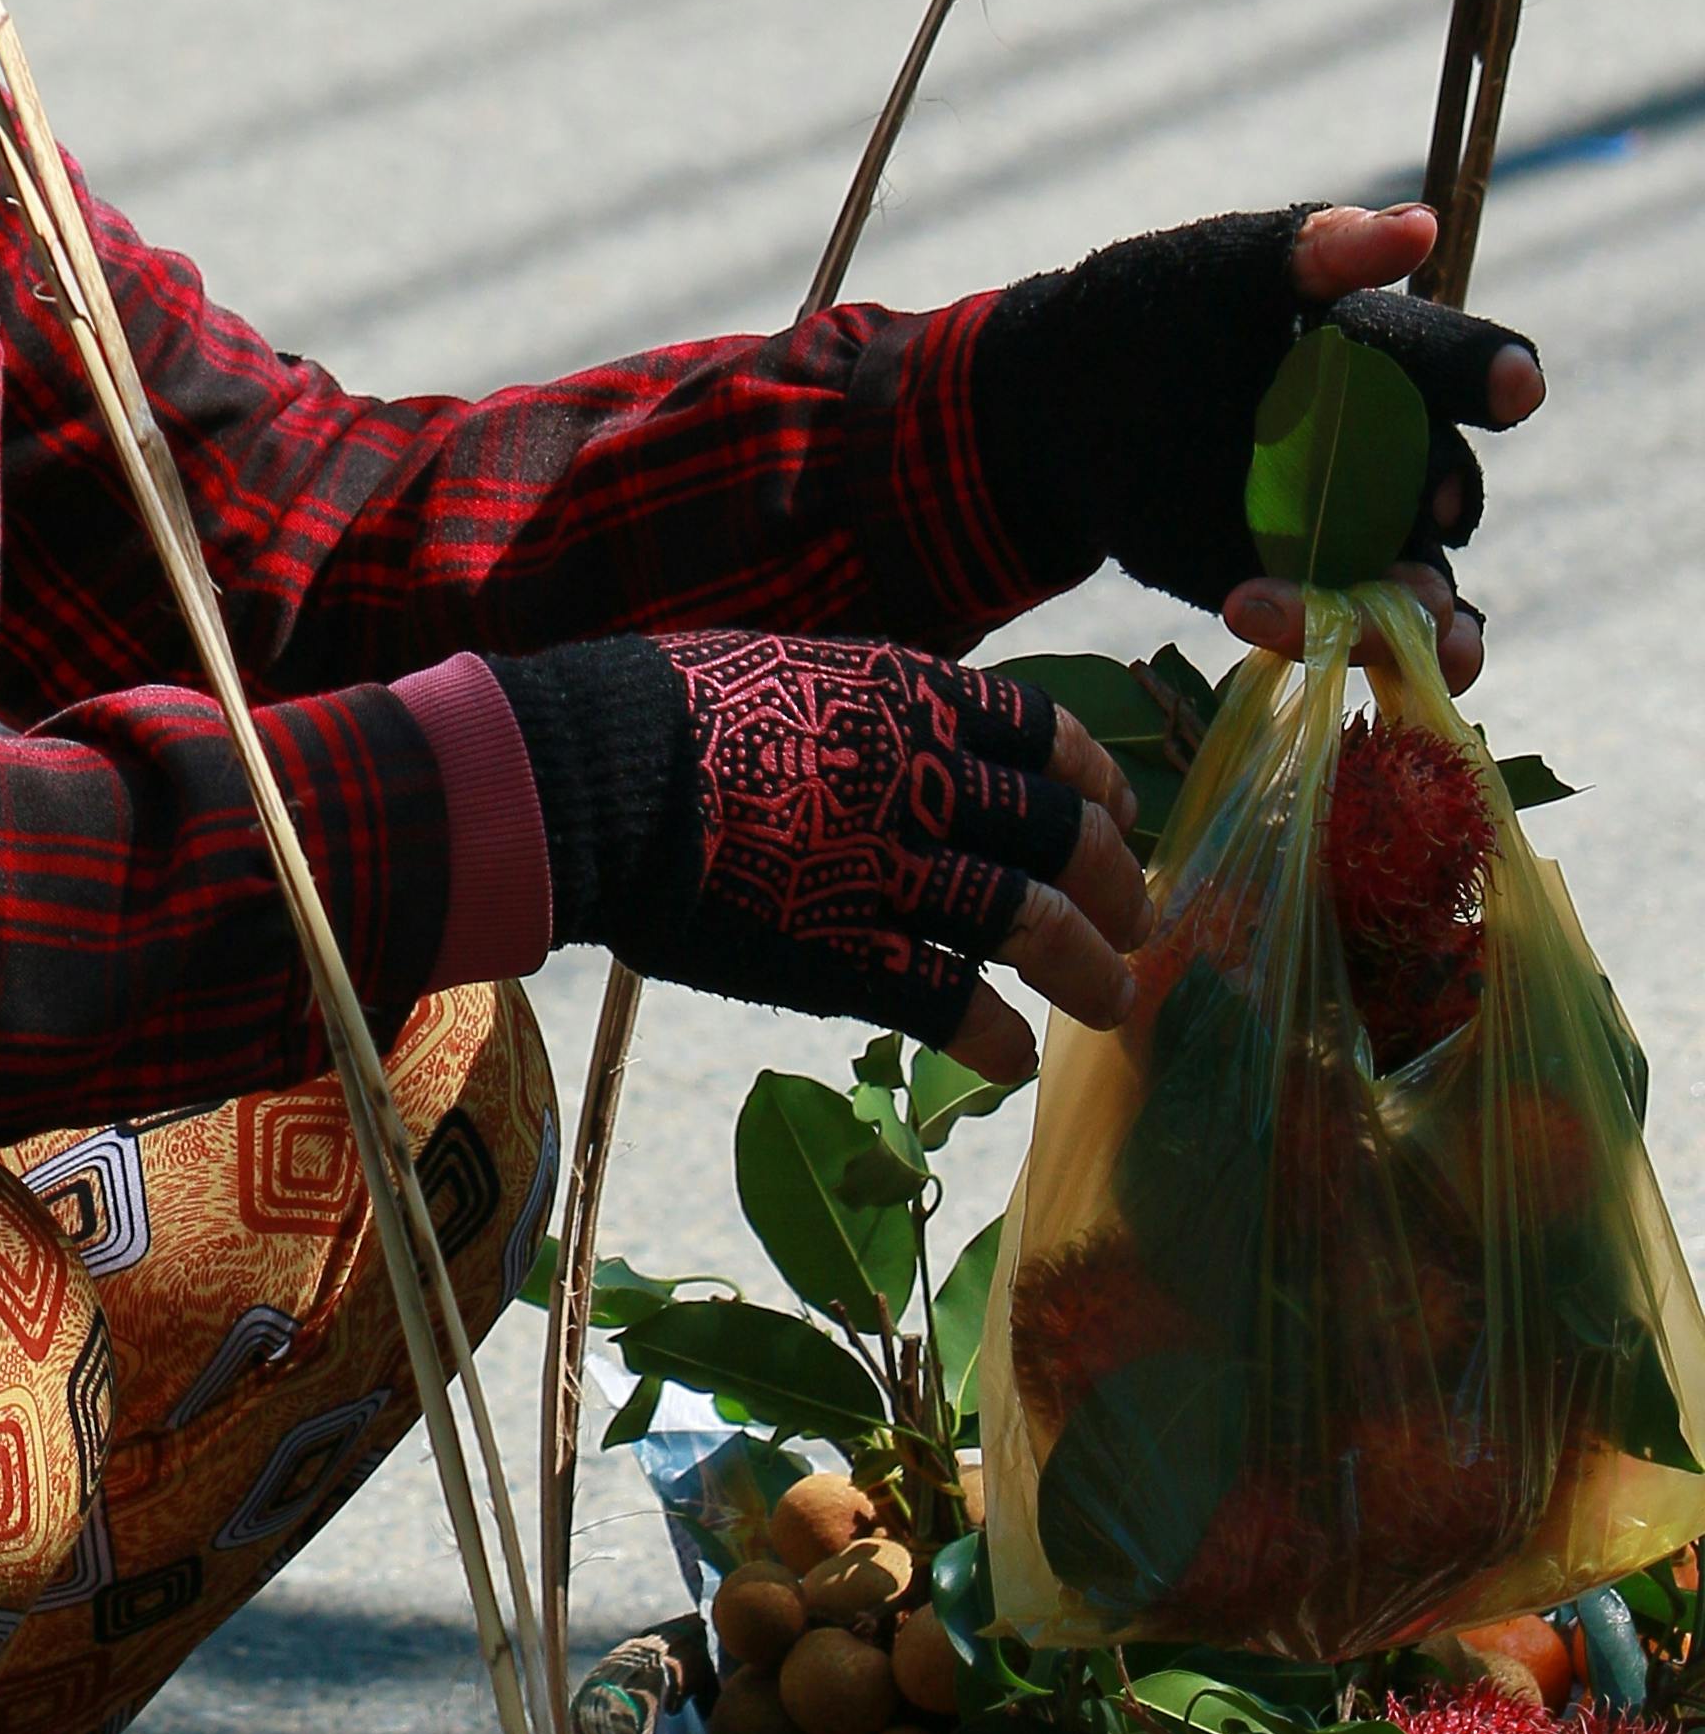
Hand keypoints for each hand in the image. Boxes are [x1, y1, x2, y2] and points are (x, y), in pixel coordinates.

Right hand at [498, 631, 1147, 1080]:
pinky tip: (1015, 1060)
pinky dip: (996, 1036)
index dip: (1095, 782)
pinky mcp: (845, 955)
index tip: (1116, 811)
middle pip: (1063, 836)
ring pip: (1033, 925)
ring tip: (1113, 1000)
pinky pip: (949, 1003)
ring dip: (1090, 967)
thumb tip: (898, 735)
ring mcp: (893, 871)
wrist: (594, 776)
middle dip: (1116, 882)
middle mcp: (928, 782)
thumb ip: (868, 712)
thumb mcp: (796, 673)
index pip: (1048, 739)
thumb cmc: (667, 712)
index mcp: (917, 700)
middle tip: (1139, 920)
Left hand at [972, 199, 1541, 692]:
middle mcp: (1392, 449)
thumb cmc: (1153, 313)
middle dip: (1446, 497)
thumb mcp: (1218, 270)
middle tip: (1433, 507)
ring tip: (1407, 624)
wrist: (1061, 408)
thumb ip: (1309, 252)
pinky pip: (1348, 633)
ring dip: (1420, 611)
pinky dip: (1331, 640)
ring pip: (1424, 587)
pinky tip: (1263, 617)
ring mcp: (1354, 532)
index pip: (1457, 365)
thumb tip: (1420, 228)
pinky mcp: (1303, 594)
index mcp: (1385, 355)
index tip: (1513, 390)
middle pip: (1448, 486)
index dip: (1488, 374)